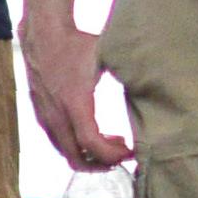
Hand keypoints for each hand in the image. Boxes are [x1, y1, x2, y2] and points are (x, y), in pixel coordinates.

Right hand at [28, 36, 127, 171]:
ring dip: (90, 155)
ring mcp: (46, 117)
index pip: (92, 144)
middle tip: (123, 154)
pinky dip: (77, 146)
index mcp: (75, 103)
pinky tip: (93, 132)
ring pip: (66, 153)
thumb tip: (156, 86)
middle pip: (77, 159)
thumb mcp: (106, 57)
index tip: (132, 150)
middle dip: (103, 163)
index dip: (113, 155)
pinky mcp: (41, 115)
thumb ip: (128, 75)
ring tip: (111, 143)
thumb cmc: (76, 44)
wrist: (43, 34)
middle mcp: (56, 115)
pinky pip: (59, 142)